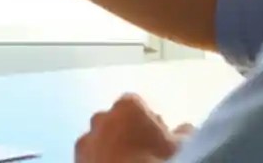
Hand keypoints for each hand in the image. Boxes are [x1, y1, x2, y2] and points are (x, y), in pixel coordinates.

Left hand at [74, 94, 190, 162]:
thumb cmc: (157, 160)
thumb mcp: (181, 146)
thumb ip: (184, 133)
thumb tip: (186, 128)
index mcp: (128, 106)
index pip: (137, 105)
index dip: (148, 120)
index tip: (157, 137)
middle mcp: (102, 117)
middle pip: (116, 120)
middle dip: (127, 132)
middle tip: (143, 152)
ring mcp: (86, 139)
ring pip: (101, 139)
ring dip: (111, 148)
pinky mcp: (76, 159)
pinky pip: (90, 157)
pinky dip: (99, 161)